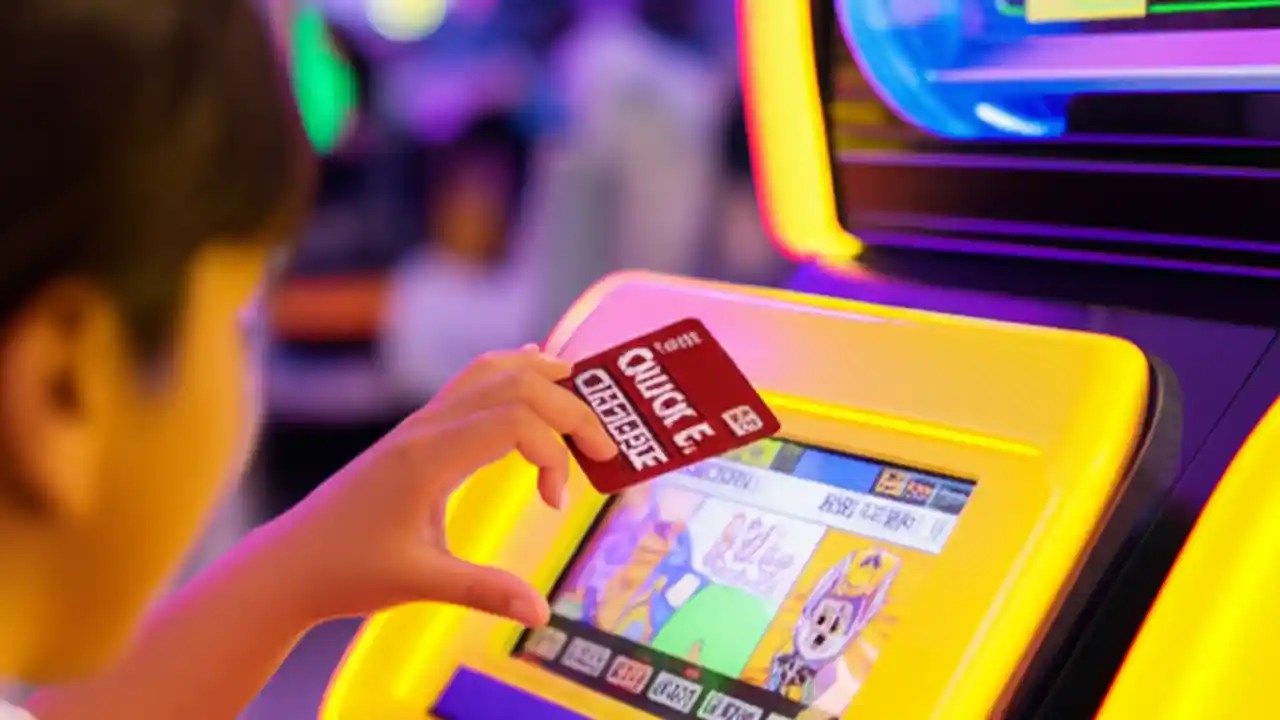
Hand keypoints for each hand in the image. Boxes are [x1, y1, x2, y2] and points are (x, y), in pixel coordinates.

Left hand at [251, 345, 616, 627]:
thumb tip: (542, 614)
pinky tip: (531, 371)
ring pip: (489, 371)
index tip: (558, 503)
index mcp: (429, 457)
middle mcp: (426, 427)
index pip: (515, 421)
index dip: (554, 452)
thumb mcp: (420, 583)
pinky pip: (470, 384)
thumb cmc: (347, 571)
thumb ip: (485, 592)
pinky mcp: (416, 432)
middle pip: (513, 385)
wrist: (289, 564)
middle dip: (568, 408)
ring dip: (541, 377)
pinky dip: (511, 375)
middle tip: (603, 448)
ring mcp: (419, 424)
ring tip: (584, 392)